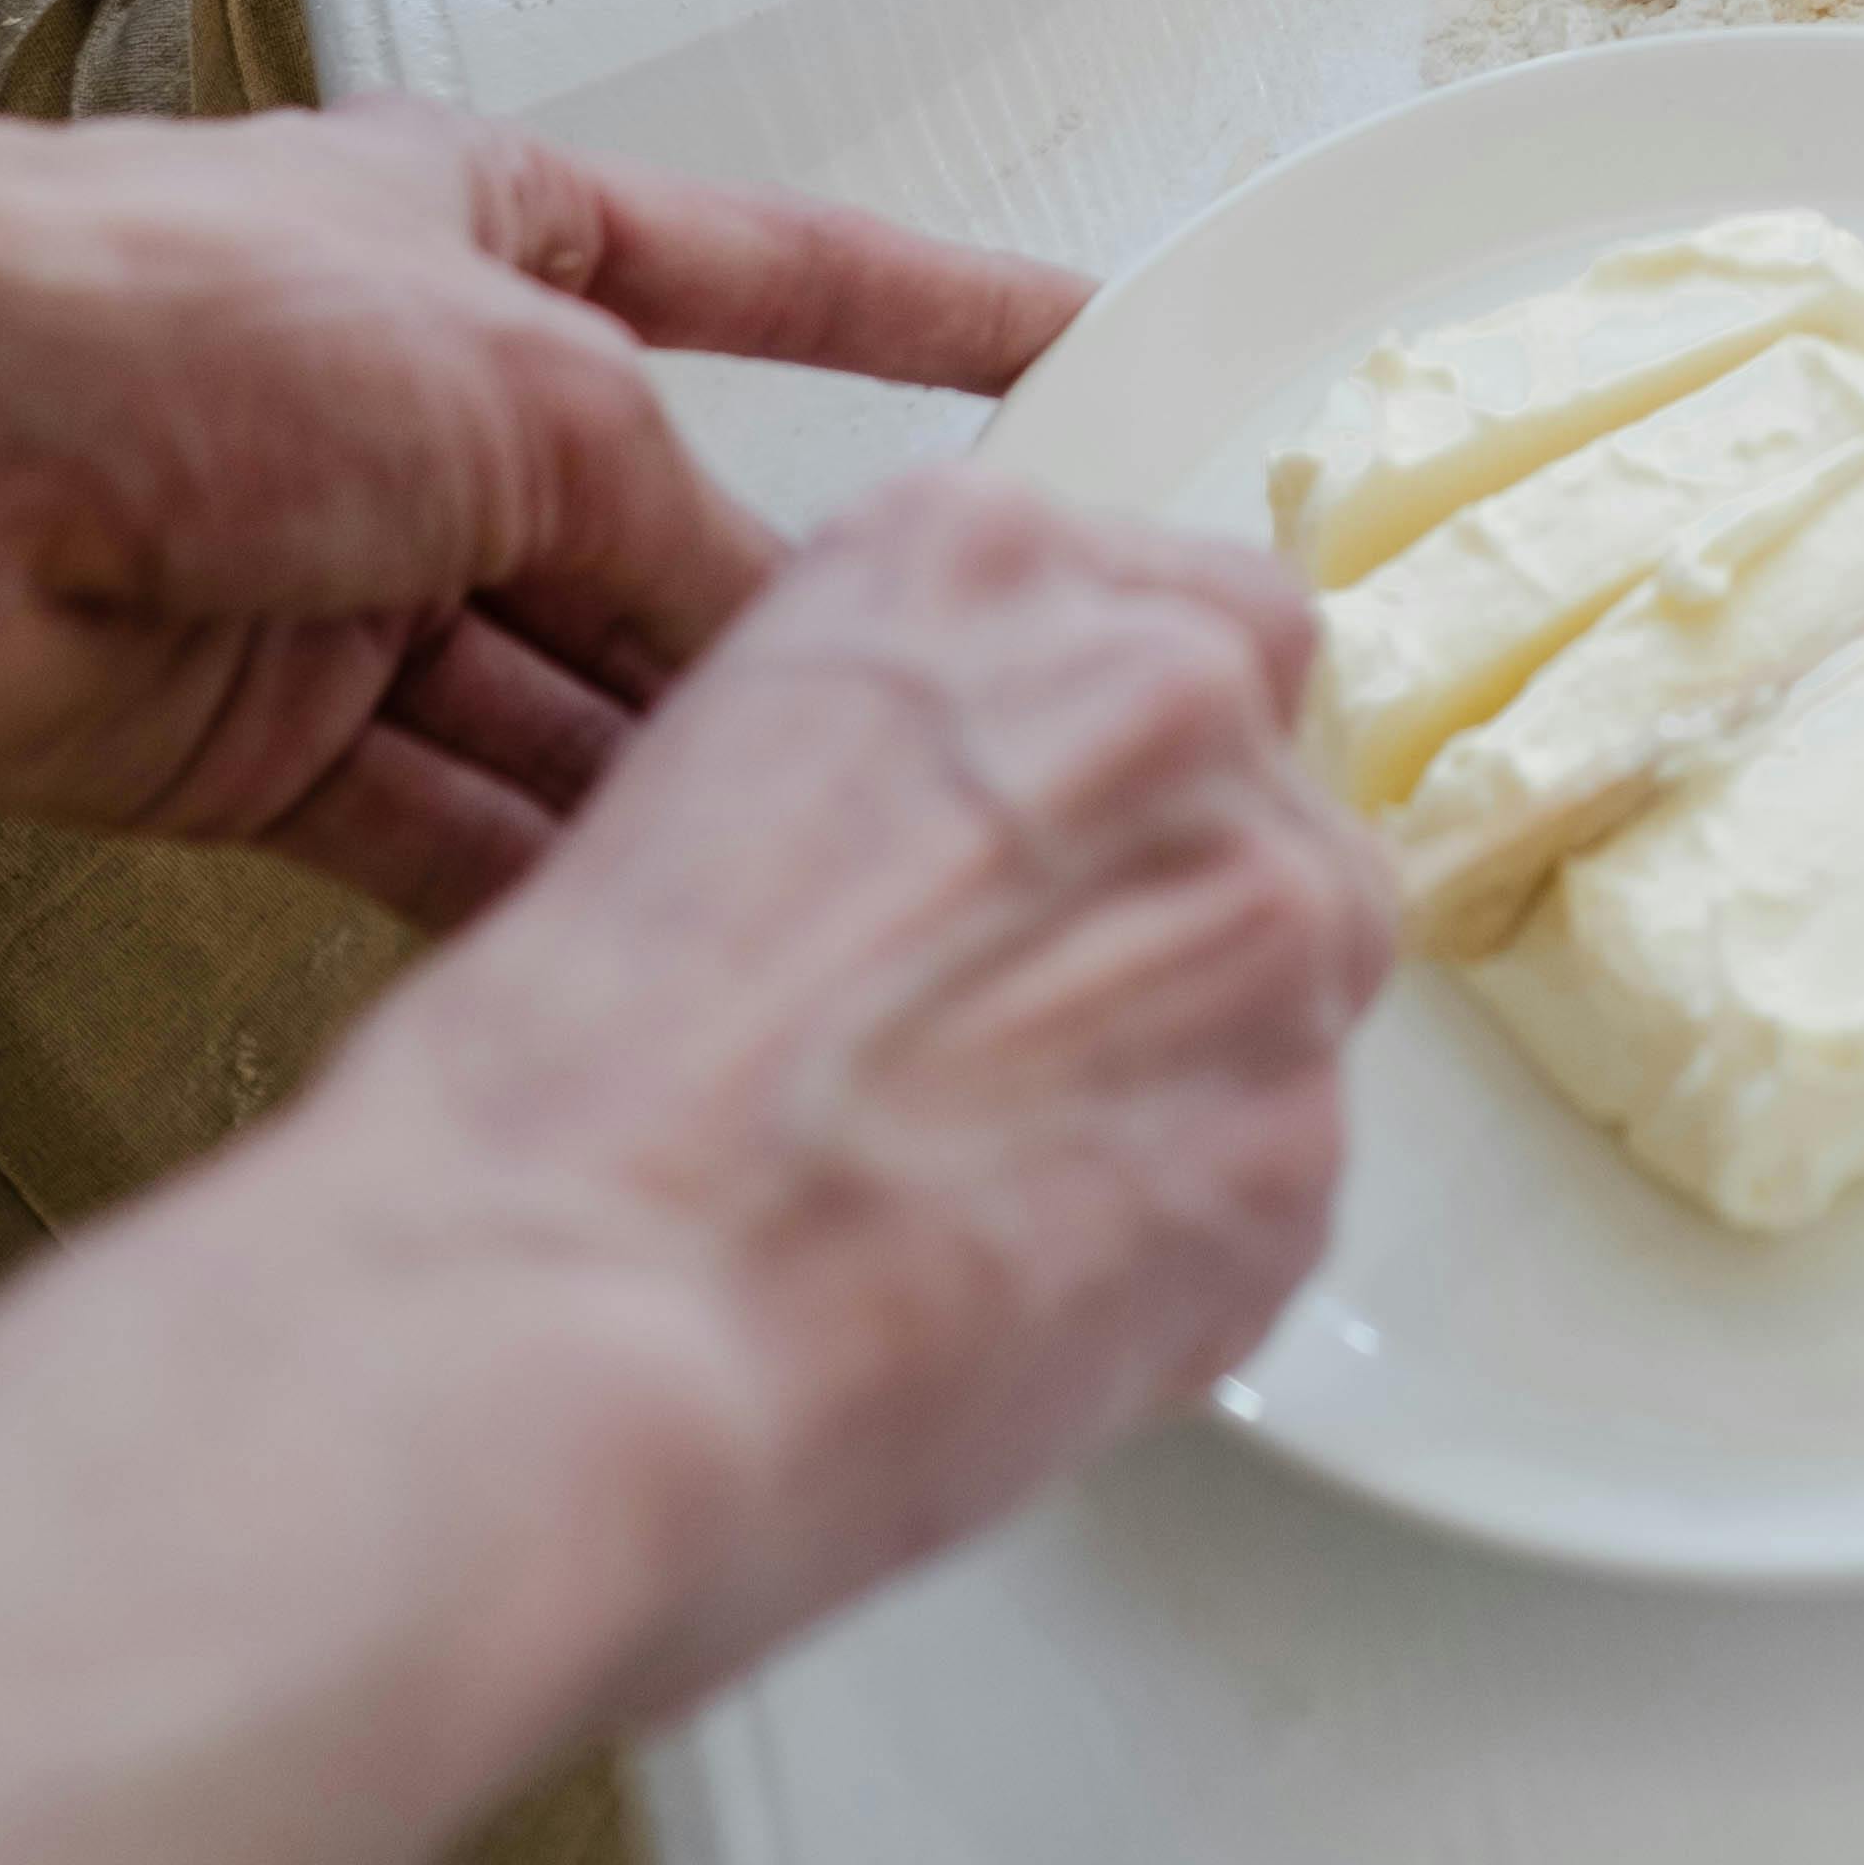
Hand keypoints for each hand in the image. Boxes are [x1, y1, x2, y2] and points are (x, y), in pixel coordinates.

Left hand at [0, 66, 1080, 922]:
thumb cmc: (159, 306)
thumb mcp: (536, 383)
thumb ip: (687, 526)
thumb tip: (794, 644)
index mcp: (502, 240)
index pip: (775, 275)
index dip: (932, 314)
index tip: (1066, 343)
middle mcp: (432, 407)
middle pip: (662, 546)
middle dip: (788, 641)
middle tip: (953, 722)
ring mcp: (342, 577)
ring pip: (564, 712)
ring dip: (669, 794)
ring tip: (825, 867)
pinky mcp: (254, 738)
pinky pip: (440, 831)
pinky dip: (529, 890)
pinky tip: (634, 941)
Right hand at [312, 470, 1394, 1692]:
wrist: (563, 1301)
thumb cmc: (559, 1080)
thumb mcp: (715, 770)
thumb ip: (918, 761)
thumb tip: (994, 855)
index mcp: (983, 562)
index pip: (1186, 615)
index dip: (1118, 769)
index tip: (1055, 862)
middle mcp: (1159, 691)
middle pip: (1272, 786)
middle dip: (1177, 913)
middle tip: (1014, 1045)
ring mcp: (1257, 907)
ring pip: (1303, 976)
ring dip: (1188, 1070)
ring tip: (986, 1185)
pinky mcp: (1296, 1134)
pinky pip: (1281, 1173)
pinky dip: (1180, 1239)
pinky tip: (1010, 1294)